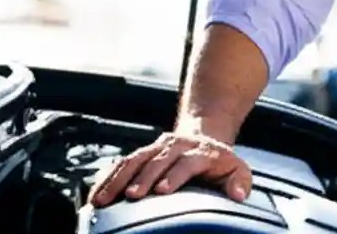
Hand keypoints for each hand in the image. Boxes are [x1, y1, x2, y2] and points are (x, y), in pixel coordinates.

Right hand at [87, 131, 252, 206]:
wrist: (203, 136)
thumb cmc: (219, 163)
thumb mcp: (238, 169)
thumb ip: (240, 181)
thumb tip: (239, 194)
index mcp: (201, 151)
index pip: (187, 162)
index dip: (174, 175)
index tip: (162, 191)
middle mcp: (176, 146)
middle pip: (157, 160)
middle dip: (143, 178)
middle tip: (131, 196)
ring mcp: (157, 147)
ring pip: (134, 160)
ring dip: (118, 179)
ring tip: (103, 199)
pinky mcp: (142, 153)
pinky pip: (122, 163)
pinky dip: (107, 178)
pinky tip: (96, 194)